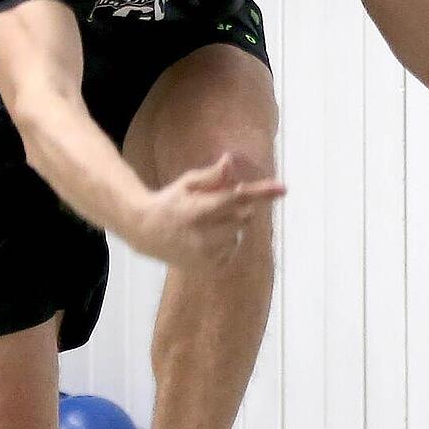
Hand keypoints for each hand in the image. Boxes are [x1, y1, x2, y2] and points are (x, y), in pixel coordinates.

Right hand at [128, 153, 285, 268]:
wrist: (146, 233)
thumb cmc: (171, 202)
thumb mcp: (187, 183)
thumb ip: (213, 176)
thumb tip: (230, 160)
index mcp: (196, 210)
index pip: (235, 197)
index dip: (260, 192)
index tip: (282, 188)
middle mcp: (202, 236)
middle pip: (243, 215)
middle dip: (237, 207)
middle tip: (215, 205)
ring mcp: (206, 255)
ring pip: (239, 234)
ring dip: (230, 226)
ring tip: (205, 224)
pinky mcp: (209, 268)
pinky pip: (232, 249)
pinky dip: (225, 242)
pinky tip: (205, 239)